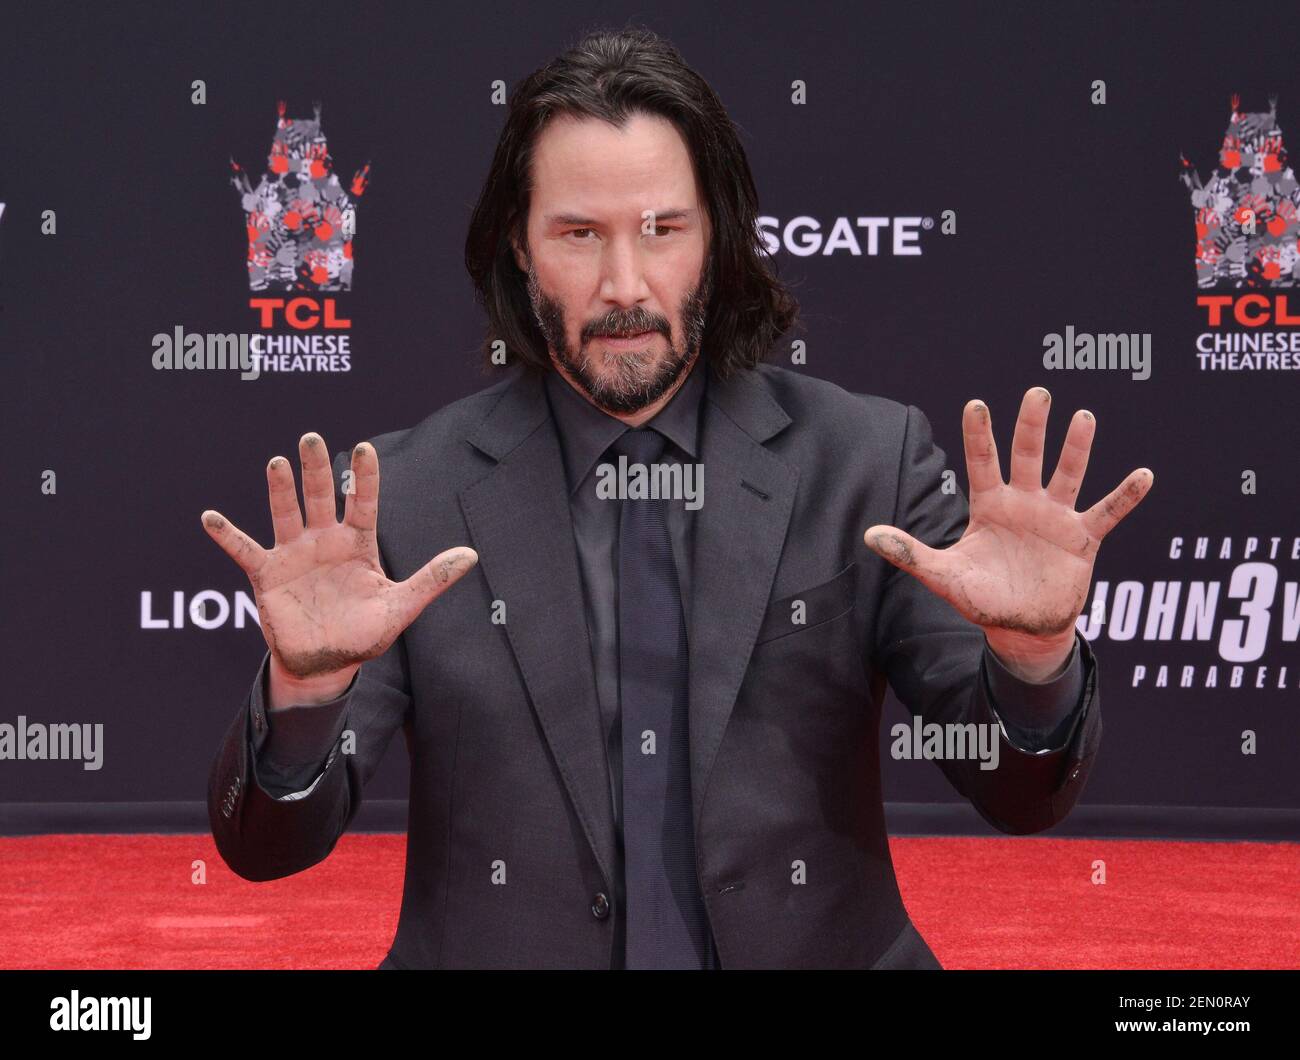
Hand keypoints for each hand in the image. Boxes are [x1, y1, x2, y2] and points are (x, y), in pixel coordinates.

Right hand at [202, 432, 476, 696]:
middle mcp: (325, 541)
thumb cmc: (365, 632)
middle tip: (312, 438)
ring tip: (277, 462)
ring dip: (280, 489)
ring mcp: (294, 554)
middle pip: (320, 497)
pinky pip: (245, 550)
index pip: (363, 503)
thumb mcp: (402, 606)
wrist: (327, 662)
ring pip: (286, 513)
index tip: (364, 448)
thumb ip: (432, 579)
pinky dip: (227, 535)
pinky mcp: (268, 574)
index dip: (365, 478)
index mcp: (358, 544)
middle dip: (317, 469)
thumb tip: (471, 554)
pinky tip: (210, 517)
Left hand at [864, 387, 1152, 679]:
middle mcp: (1023, 503)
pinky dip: (1125, 496)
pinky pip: (1107, 512)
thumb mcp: (943, 575)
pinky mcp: (1082, 539)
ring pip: (1068, 474)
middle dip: (1031, 426)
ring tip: (1083, 418)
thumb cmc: (981, 597)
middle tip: (1037, 392)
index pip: (982, 463)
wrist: (1020, 627)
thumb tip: (867, 535)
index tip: (976, 404)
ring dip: (1076, 448)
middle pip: (1027, 457)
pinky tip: (1143, 475)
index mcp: (989, 507)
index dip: (979, 436)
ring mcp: (1055, 518)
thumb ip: (910, 553)